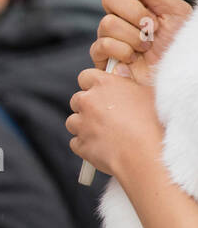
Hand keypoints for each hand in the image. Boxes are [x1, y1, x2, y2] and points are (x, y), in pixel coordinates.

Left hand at [67, 65, 163, 179]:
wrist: (147, 155)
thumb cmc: (154, 124)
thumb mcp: (149, 94)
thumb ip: (130, 80)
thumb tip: (120, 72)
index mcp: (103, 85)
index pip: (86, 76)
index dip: (93, 84)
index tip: (101, 92)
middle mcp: (88, 102)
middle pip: (77, 99)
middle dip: (88, 106)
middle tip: (106, 115)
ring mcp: (81, 124)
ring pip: (73, 121)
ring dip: (84, 126)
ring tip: (106, 133)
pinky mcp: (80, 145)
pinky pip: (76, 142)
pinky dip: (86, 145)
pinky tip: (104, 147)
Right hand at [91, 0, 191, 80]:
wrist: (173, 81)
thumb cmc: (180, 52)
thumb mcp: (176, 17)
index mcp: (143, 4)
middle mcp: (124, 18)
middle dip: (132, 12)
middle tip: (150, 26)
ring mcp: (111, 37)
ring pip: (106, 23)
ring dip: (132, 37)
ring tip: (146, 49)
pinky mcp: (103, 58)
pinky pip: (102, 45)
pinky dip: (122, 52)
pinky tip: (132, 61)